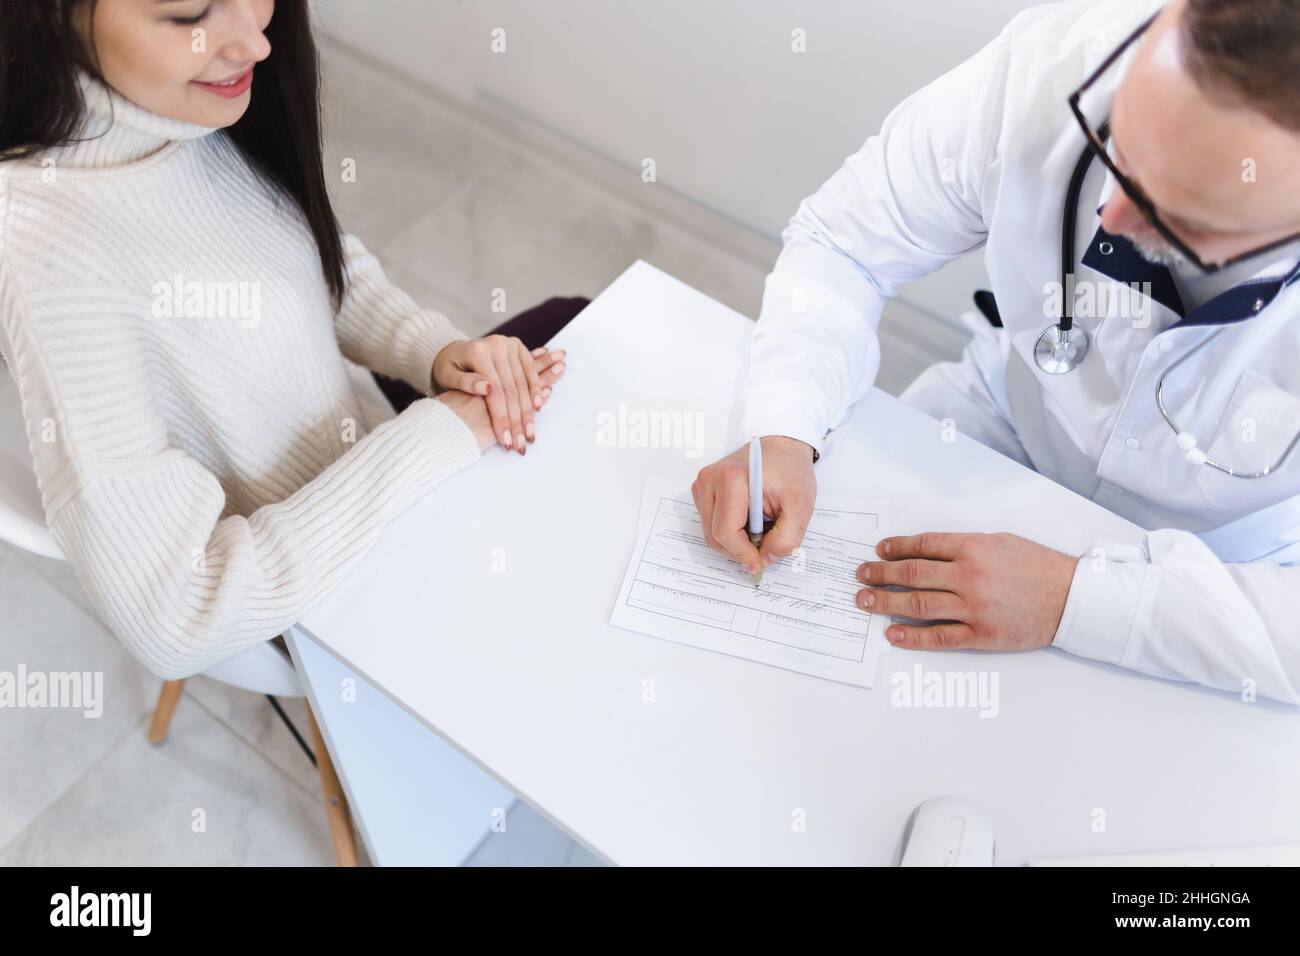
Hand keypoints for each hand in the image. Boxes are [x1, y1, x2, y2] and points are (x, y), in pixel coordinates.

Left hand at [433, 336, 567, 454]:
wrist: (455, 350)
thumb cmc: (449, 368)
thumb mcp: (448, 376)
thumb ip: (465, 382)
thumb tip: (487, 388)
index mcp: (478, 352)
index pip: (495, 391)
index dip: (501, 418)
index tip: (504, 440)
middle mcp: (496, 344)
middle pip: (511, 389)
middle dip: (517, 420)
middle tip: (520, 444)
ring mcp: (510, 345)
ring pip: (523, 383)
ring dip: (528, 411)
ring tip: (529, 434)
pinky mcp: (519, 347)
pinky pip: (530, 372)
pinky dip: (535, 391)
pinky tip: (536, 409)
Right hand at [691, 436, 816, 574]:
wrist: (781, 446)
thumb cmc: (789, 469)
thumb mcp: (800, 505)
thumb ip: (787, 538)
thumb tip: (766, 559)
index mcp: (730, 479)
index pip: (725, 532)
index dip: (743, 554)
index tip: (760, 563)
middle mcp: (709, 480)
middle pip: (714, 536)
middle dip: (739, 550)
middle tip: (764, 548)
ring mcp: (702, 484)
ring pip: (710, 533)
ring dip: (734, 541)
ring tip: (760, 529)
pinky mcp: (702, 489)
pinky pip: (710, 523)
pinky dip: (729, 531)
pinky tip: (748, 522)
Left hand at [855, 532, 1076, 649]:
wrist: (1070, 597)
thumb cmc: (1037, 566)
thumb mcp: (1000, 541)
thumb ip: (963, 546)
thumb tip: (926, 552)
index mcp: (972, 547)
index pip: (922, 546)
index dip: (896, 549)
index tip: (879, 551)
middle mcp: (968, 575)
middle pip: (912, 574)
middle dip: (881, 574)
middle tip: (861, 575)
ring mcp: (973, 607)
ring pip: (917, 604)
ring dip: (886, 603)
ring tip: (865, 601)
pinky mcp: (980, 634)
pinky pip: (938, 636)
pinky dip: (912, 636)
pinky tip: (893, 634)